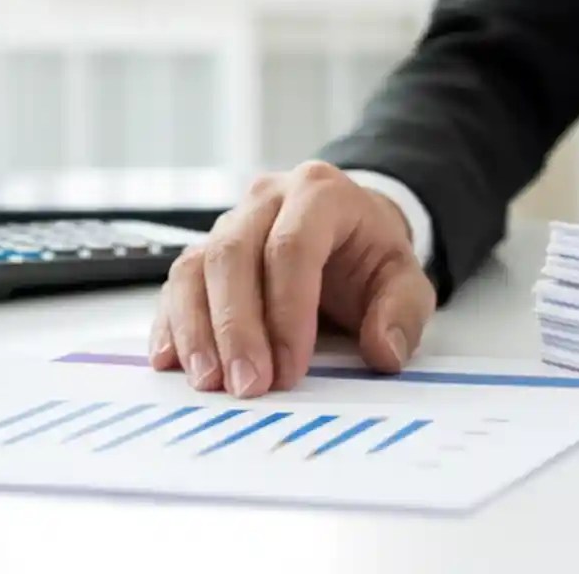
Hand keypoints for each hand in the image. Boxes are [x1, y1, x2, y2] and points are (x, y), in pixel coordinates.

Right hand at [148, 161, 436, 397]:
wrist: (351, 232)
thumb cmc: (372, 256)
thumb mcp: (406, 280)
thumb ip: (402, 313)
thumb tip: (385, 352)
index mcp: (321, 193)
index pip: (293, 246)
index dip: (287, 310)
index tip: (290, 367)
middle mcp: (267, 198)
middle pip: (234, 255)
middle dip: (237, 328)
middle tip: (247, 385)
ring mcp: (229, 221)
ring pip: (196, 267)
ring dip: (198, 330)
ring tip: (209, 381)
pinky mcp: (204, 250)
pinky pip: (177, 283)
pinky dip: (173, 324)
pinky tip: (173, 361)